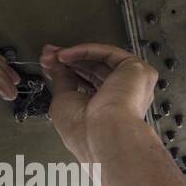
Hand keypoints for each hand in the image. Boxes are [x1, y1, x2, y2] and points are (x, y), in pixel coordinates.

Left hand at [40, 43, 157, 163]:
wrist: (106, 135)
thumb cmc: (87, 133)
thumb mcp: (64, 102)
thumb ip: (61, 81)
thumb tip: (55, 66)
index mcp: (108, 112)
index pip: (87, 85)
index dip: (67, 73)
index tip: (49, 65)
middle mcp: (123, 99)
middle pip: (94, 70)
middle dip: (68, 62)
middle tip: (49, 56)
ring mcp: (131, 84)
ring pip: (101, 60)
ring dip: (74, 55)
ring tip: (54, 55)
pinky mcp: (136, 70)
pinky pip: (108, 53)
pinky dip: (85, 51)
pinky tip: (67, 55)